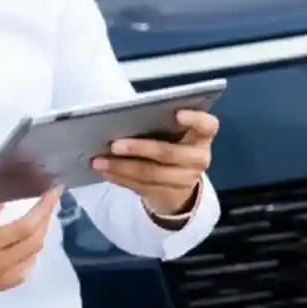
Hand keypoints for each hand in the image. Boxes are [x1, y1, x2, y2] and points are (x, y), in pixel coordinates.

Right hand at [0, 187, 61, 296]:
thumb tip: (7, 204)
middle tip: (48, 203)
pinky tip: (27, 246)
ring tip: (38, 221)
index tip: (52, 194)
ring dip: (40, 237)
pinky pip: (24, 272)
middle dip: (46, 220)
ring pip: (33, 257)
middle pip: (35, 242)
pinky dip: (31, 257)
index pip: (25, 226)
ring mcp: (0, 278)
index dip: (43, 209)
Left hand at [92, 109, 218, 216]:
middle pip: (169, 154)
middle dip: (139, 149)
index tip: (177, 113)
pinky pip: (141, 187)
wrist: (179, 182)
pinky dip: (120, 178)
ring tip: (99, 160)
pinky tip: (105, 171)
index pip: (207, 125)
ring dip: (122, 167)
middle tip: (114, 144)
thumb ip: (157, 123)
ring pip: (151, 175)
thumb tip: (121, 115)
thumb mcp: (171, 132)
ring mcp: (185, 180)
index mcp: (202, 136)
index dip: (195, 119)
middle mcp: (199, 158)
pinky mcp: (168, 194)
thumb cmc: (170, 142)